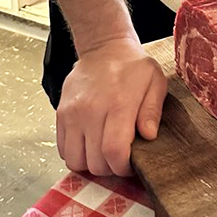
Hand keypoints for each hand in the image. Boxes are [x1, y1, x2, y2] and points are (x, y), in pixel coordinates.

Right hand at [56, 37, 166, 176]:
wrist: (104, 47)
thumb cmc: (132, 67)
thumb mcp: (155, 81)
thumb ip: (152, 111)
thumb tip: (149, 136)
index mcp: (118, 104)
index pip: (114, 151)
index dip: (122, 168)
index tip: (130, 165)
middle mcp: (91, 110)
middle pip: (95, 162)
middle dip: (110, 168)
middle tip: (119, 157)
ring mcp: (73, 113)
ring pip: (76, 161)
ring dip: (91, 164)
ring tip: (103, 152)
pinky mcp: (61, 113)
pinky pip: (63, 150)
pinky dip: (76, 154)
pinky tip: (90, 143)